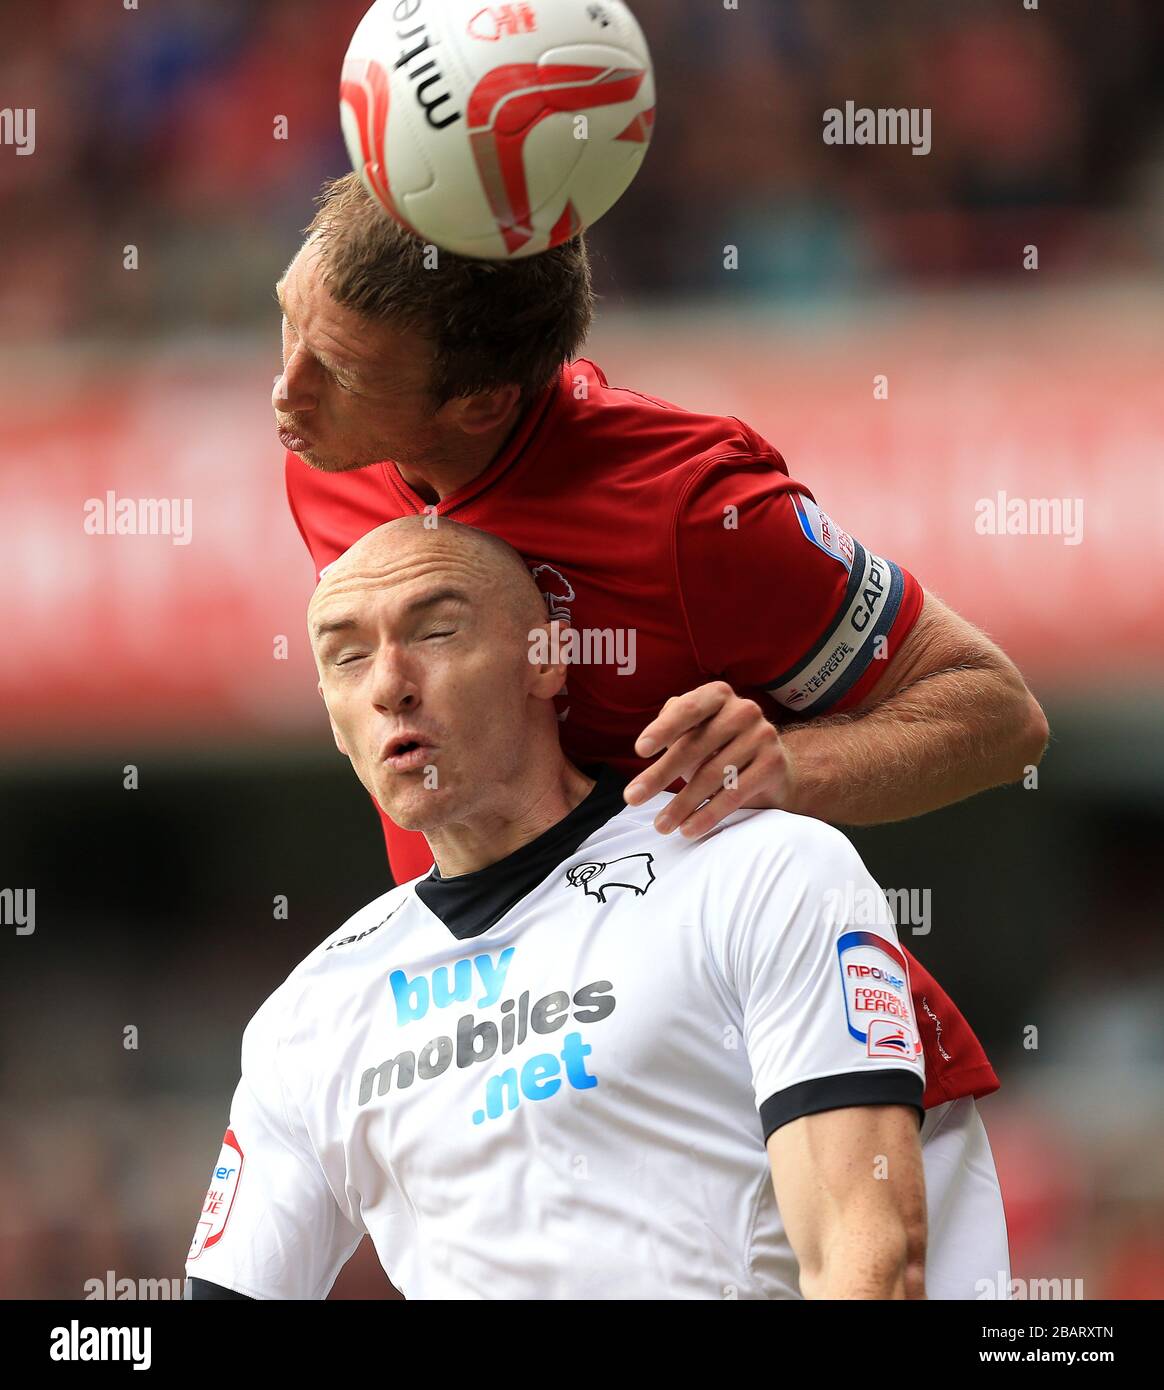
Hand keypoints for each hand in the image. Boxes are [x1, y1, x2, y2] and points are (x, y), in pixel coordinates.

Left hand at [624, 681, 794, 836]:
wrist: (772, 768)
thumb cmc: (720, 748)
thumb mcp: (696, 732)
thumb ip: (672, 727)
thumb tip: (646, 743)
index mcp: (717, 695)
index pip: (687, 709)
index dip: (662, 729)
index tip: (639, 750)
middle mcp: (743, 709)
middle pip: (694, 746)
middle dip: (660, 776)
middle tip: (632, 798)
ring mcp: (762, 735)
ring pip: (712, 774)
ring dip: (681, 804)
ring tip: (661, 825)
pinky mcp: (773, 764)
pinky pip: (734, 793)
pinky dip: (708, 815)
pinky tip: (689, 829)